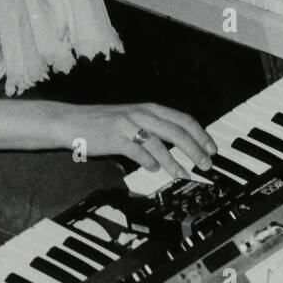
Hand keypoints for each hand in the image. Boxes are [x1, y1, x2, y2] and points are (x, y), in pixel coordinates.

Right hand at [66, 102, 216, 178]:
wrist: (71, 121)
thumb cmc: (101, 123)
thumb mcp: (130, 120)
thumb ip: (151, 130)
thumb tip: (171, 150)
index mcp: (148, 108)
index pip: (182, 119)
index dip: (200, 134)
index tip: (211, 148)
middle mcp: (141, 113)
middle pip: (177, 131)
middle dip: (195, 148)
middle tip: (206, 163)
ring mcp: (128, 125)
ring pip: (160, 143)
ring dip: (175, 161)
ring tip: (184, 174)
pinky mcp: (115, 138)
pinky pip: (138, 152)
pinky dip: (150, 163)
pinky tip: (154, 170)